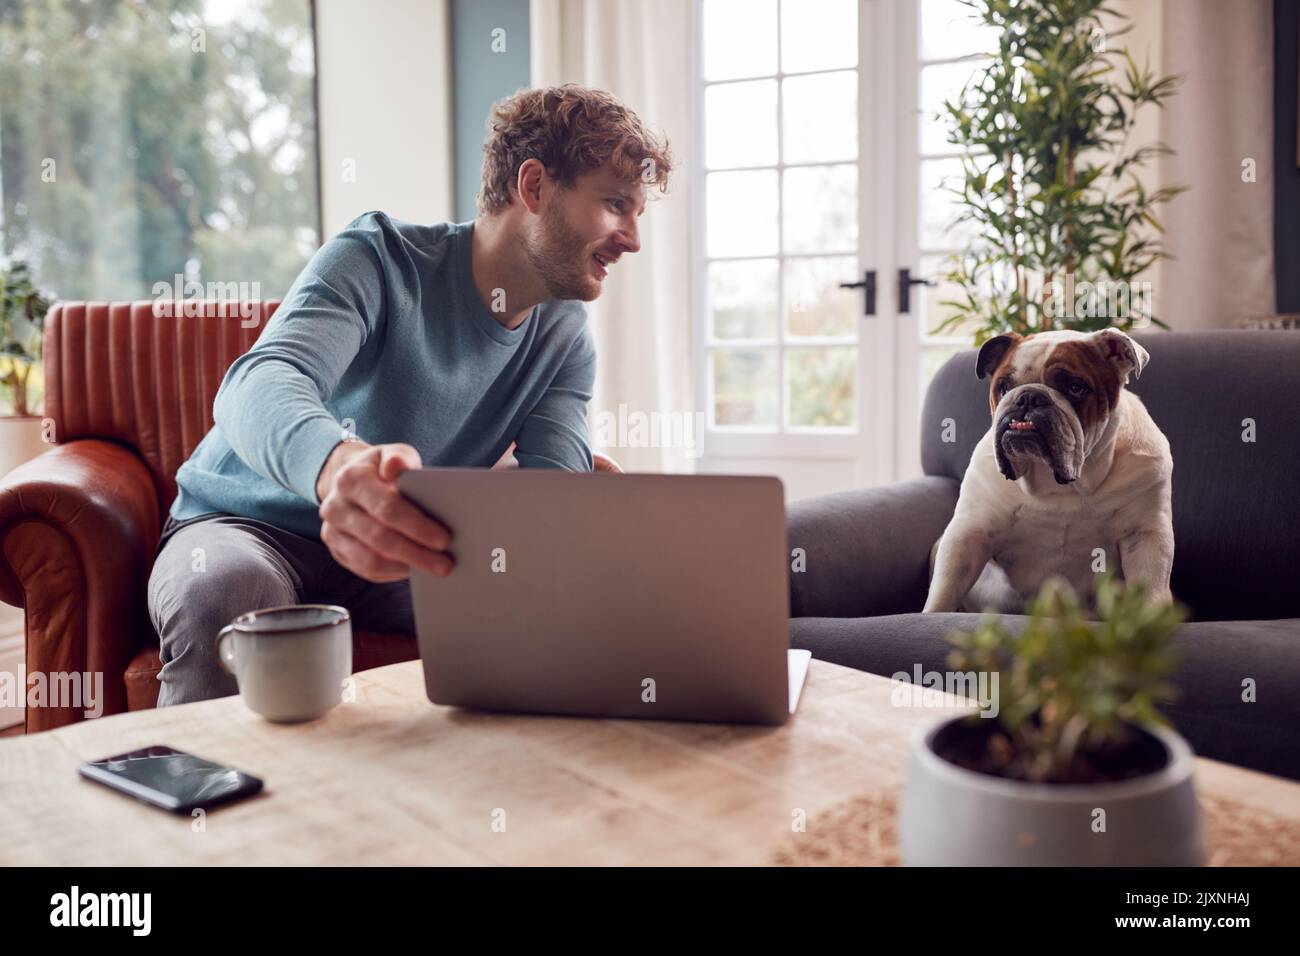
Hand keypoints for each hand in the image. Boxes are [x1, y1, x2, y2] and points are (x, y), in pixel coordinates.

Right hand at [316, 441, 453, 582]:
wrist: (349, 480)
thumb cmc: (380, 468)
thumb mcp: (392, 453)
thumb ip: (399, 458)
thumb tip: (396, 466)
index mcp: (350, 480)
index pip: (386, 508)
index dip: (416, 526)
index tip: (444, 540)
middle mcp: (335, 508)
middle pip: (380, 538)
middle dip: (416, 554)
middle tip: (445, 564)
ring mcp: (332, 532)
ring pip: (370, 560)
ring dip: (404, 567)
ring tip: (433, 569)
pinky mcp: (337, 550)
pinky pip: (365, 570)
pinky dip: (392, 573)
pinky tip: (414, 570)